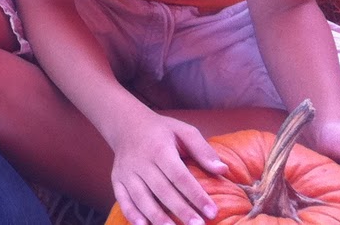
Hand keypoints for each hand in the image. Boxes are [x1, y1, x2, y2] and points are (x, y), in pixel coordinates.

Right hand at [107, 110, 226, 224]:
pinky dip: (131, 213)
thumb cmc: (161, 131)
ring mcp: (126, 171)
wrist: (126, 124)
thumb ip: (202, 149)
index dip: (196, 195)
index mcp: (159, 148)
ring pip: (142, 197)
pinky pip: (122, 199)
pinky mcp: (116, 179)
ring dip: (157, 216)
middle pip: (162, 190)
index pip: (179, 176)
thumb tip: (223, 169)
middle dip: (181, 210)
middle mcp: (140, 161)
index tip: (212, 212)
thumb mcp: (183, 131)